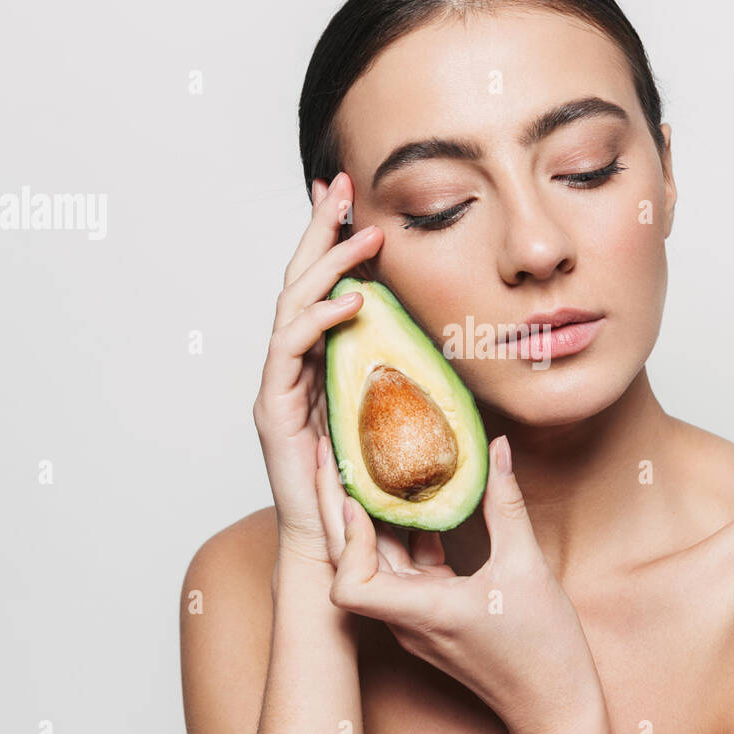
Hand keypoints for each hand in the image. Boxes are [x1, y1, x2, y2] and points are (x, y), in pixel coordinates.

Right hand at [253, 171, 385, 570]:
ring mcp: (280, 386)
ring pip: (292, 305)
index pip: (324, 287)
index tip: (355, 198)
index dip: (334, 240)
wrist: (338, 550)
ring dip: (327, 262)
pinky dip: (320, 319)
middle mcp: (294, 367)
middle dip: (319, 228)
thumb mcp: (404, 423)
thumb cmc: (370, 493)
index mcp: (321, 363)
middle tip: (339, 183)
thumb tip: (460, 353)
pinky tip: (352, 298)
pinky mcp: (274, 411)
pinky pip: (291, 350)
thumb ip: (416, 383)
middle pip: (300, 281)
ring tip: (364, 233)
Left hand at [317, 433, 611, 733]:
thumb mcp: (528, 567)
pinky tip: (414, 499)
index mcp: (420, 611)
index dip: (346, 539)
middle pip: (352, 560)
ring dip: (369, 515)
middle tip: (332, 453)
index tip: (356, 496)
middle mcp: (407, 617)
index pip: (349, 584)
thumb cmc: (543, 650)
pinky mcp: (431, 612)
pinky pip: (405, 567)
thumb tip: (495, 447)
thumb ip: (505, 503)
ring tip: (363, 464)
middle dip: (339, 505)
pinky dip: (405, 533)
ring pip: (377, 560)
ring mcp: (416, 617)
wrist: (553, 704)